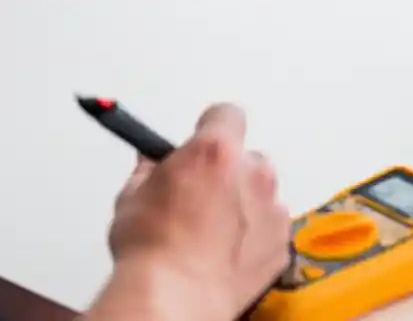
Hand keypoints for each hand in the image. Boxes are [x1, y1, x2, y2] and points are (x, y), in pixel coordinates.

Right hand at [90, 104, 292, 320]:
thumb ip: (148, 169)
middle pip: (248, 156)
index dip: (213, 126)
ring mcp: (272, 208)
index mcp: (214, 151)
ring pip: (263, 192)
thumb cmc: (152, 249)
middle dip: (229, 170)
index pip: (227, 114)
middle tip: (201, 194)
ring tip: (213, 230)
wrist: (174, 297)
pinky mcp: (281, 242)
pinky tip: (227, 252)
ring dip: (245, 203)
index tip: (202, 140)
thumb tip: (151, 162)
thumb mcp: (132, 196)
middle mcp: (251, 173)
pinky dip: (255, 235)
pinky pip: (272, 227)